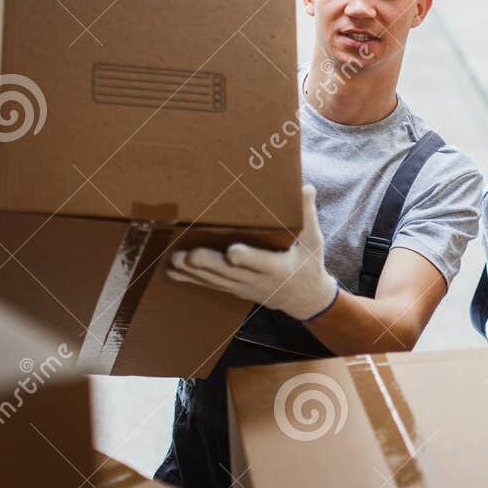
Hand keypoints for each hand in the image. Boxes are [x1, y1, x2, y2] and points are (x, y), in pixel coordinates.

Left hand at [166, 185, 339, 320]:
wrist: (303, 299)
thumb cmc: (308, 265)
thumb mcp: (313, 241)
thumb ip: (307, 215)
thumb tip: (306, 187)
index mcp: (279, 268)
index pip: (262, 263)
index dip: (247, 258)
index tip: (232, 252)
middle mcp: (258, 280)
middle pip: (230, 273)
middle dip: (208, 264)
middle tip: (188, 254)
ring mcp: (243, 287)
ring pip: (216, 280)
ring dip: (193, 271)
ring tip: (174, 260)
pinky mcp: (234, 289)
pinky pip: (211, 285)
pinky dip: (192, 279)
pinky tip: (173, 272)